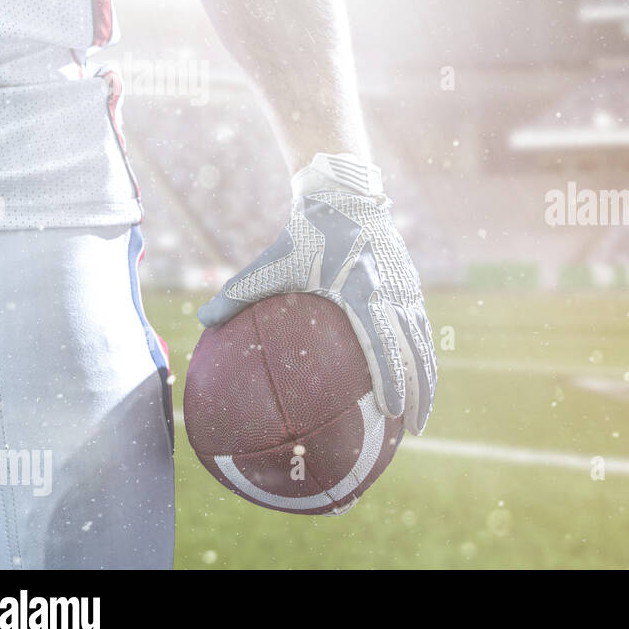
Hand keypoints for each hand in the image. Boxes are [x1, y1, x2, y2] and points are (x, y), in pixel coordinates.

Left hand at [198, 154, 435, 434]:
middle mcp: (392, 293)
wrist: (346, 198)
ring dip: (427, 380)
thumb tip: (201, 322)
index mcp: (363, 290)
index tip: (392, 410)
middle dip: (421, 392)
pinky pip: (420, 331)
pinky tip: (413, 383)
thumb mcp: (272, 260)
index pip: (384, 342)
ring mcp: (406, 290)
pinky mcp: (410, 288)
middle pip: (416, 350)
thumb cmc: (306, 233)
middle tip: (415, 430)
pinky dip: (421, 359)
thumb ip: (239, 292)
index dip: (392, 378)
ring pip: (424, 343)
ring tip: (421, 417)